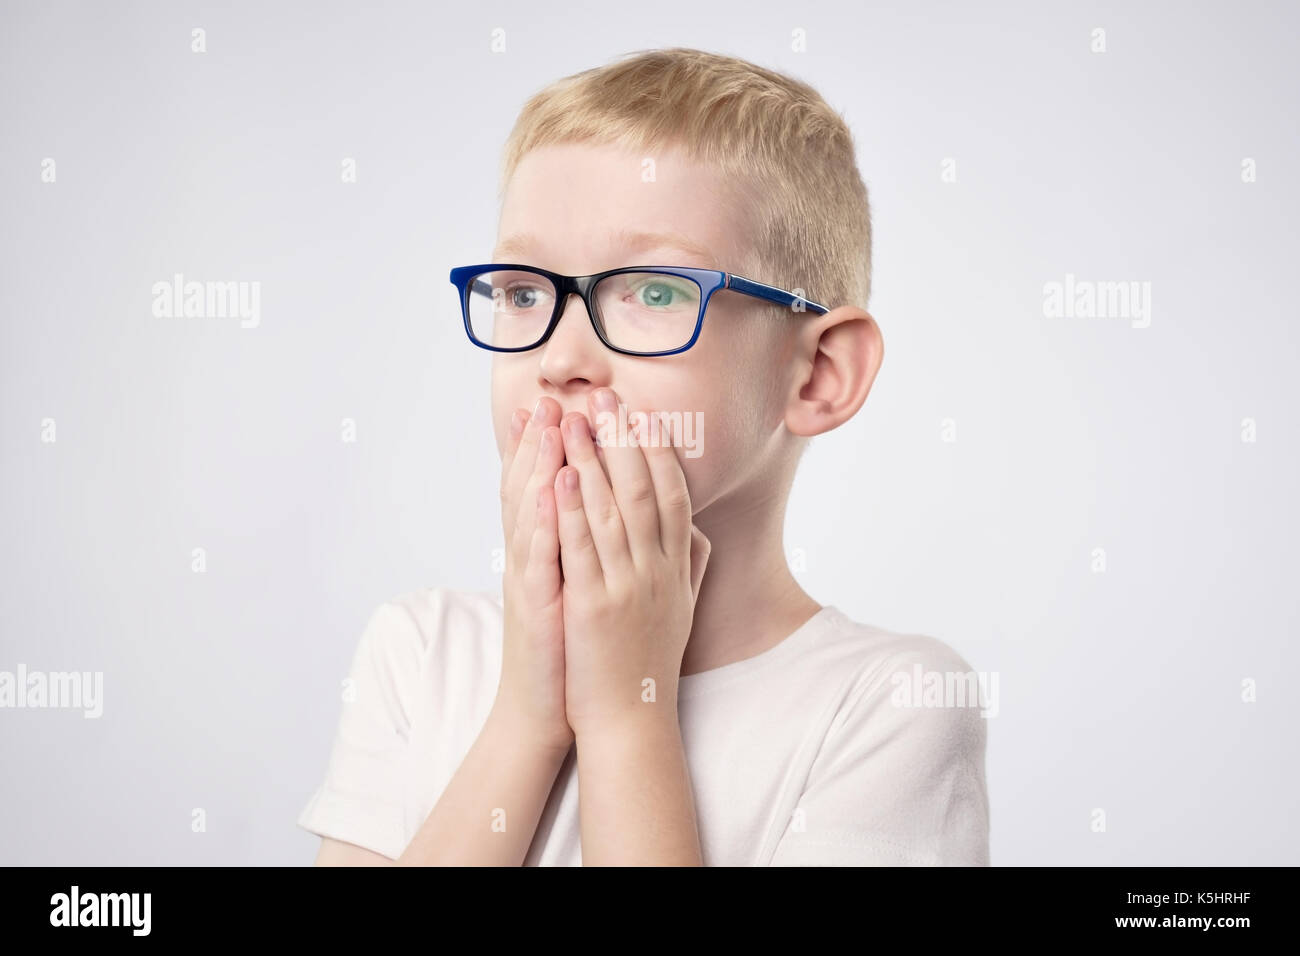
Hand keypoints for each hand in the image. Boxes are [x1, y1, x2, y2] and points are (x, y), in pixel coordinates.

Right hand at [494, 397, 573, 753]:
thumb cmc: (571, 649)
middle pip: (533, 487)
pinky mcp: (538, 607)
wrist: (547, 709)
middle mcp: (534, 559)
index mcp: (548, 552)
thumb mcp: (582, 589)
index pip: (548, 486)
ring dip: (539, 467)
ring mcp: (532, 580)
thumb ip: (588, 551)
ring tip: (549, 424)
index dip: (552, 444)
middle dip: (542, 440)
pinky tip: (552, 491)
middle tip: (552, 395)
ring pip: (532, 513)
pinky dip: (544, 523)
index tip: (562, 402)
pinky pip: (540, 559)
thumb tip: (608, 518)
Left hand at [553, 388, 710, 739]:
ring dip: (592, 460)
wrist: (630, 719)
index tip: (644, 413)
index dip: (659, 451)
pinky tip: (560, 476)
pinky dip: (571, 509)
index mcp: (677, 568)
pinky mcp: (593, 606)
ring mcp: (627, 588)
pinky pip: (582, 548)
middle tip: (606, 397)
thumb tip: (699, 532)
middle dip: (623, 439)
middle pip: (644, 491)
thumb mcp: (682, 610)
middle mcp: (658, 571)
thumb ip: (692, 566)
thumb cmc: (649, 661)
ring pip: (612, 510)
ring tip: (577, 419)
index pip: (674, 496)